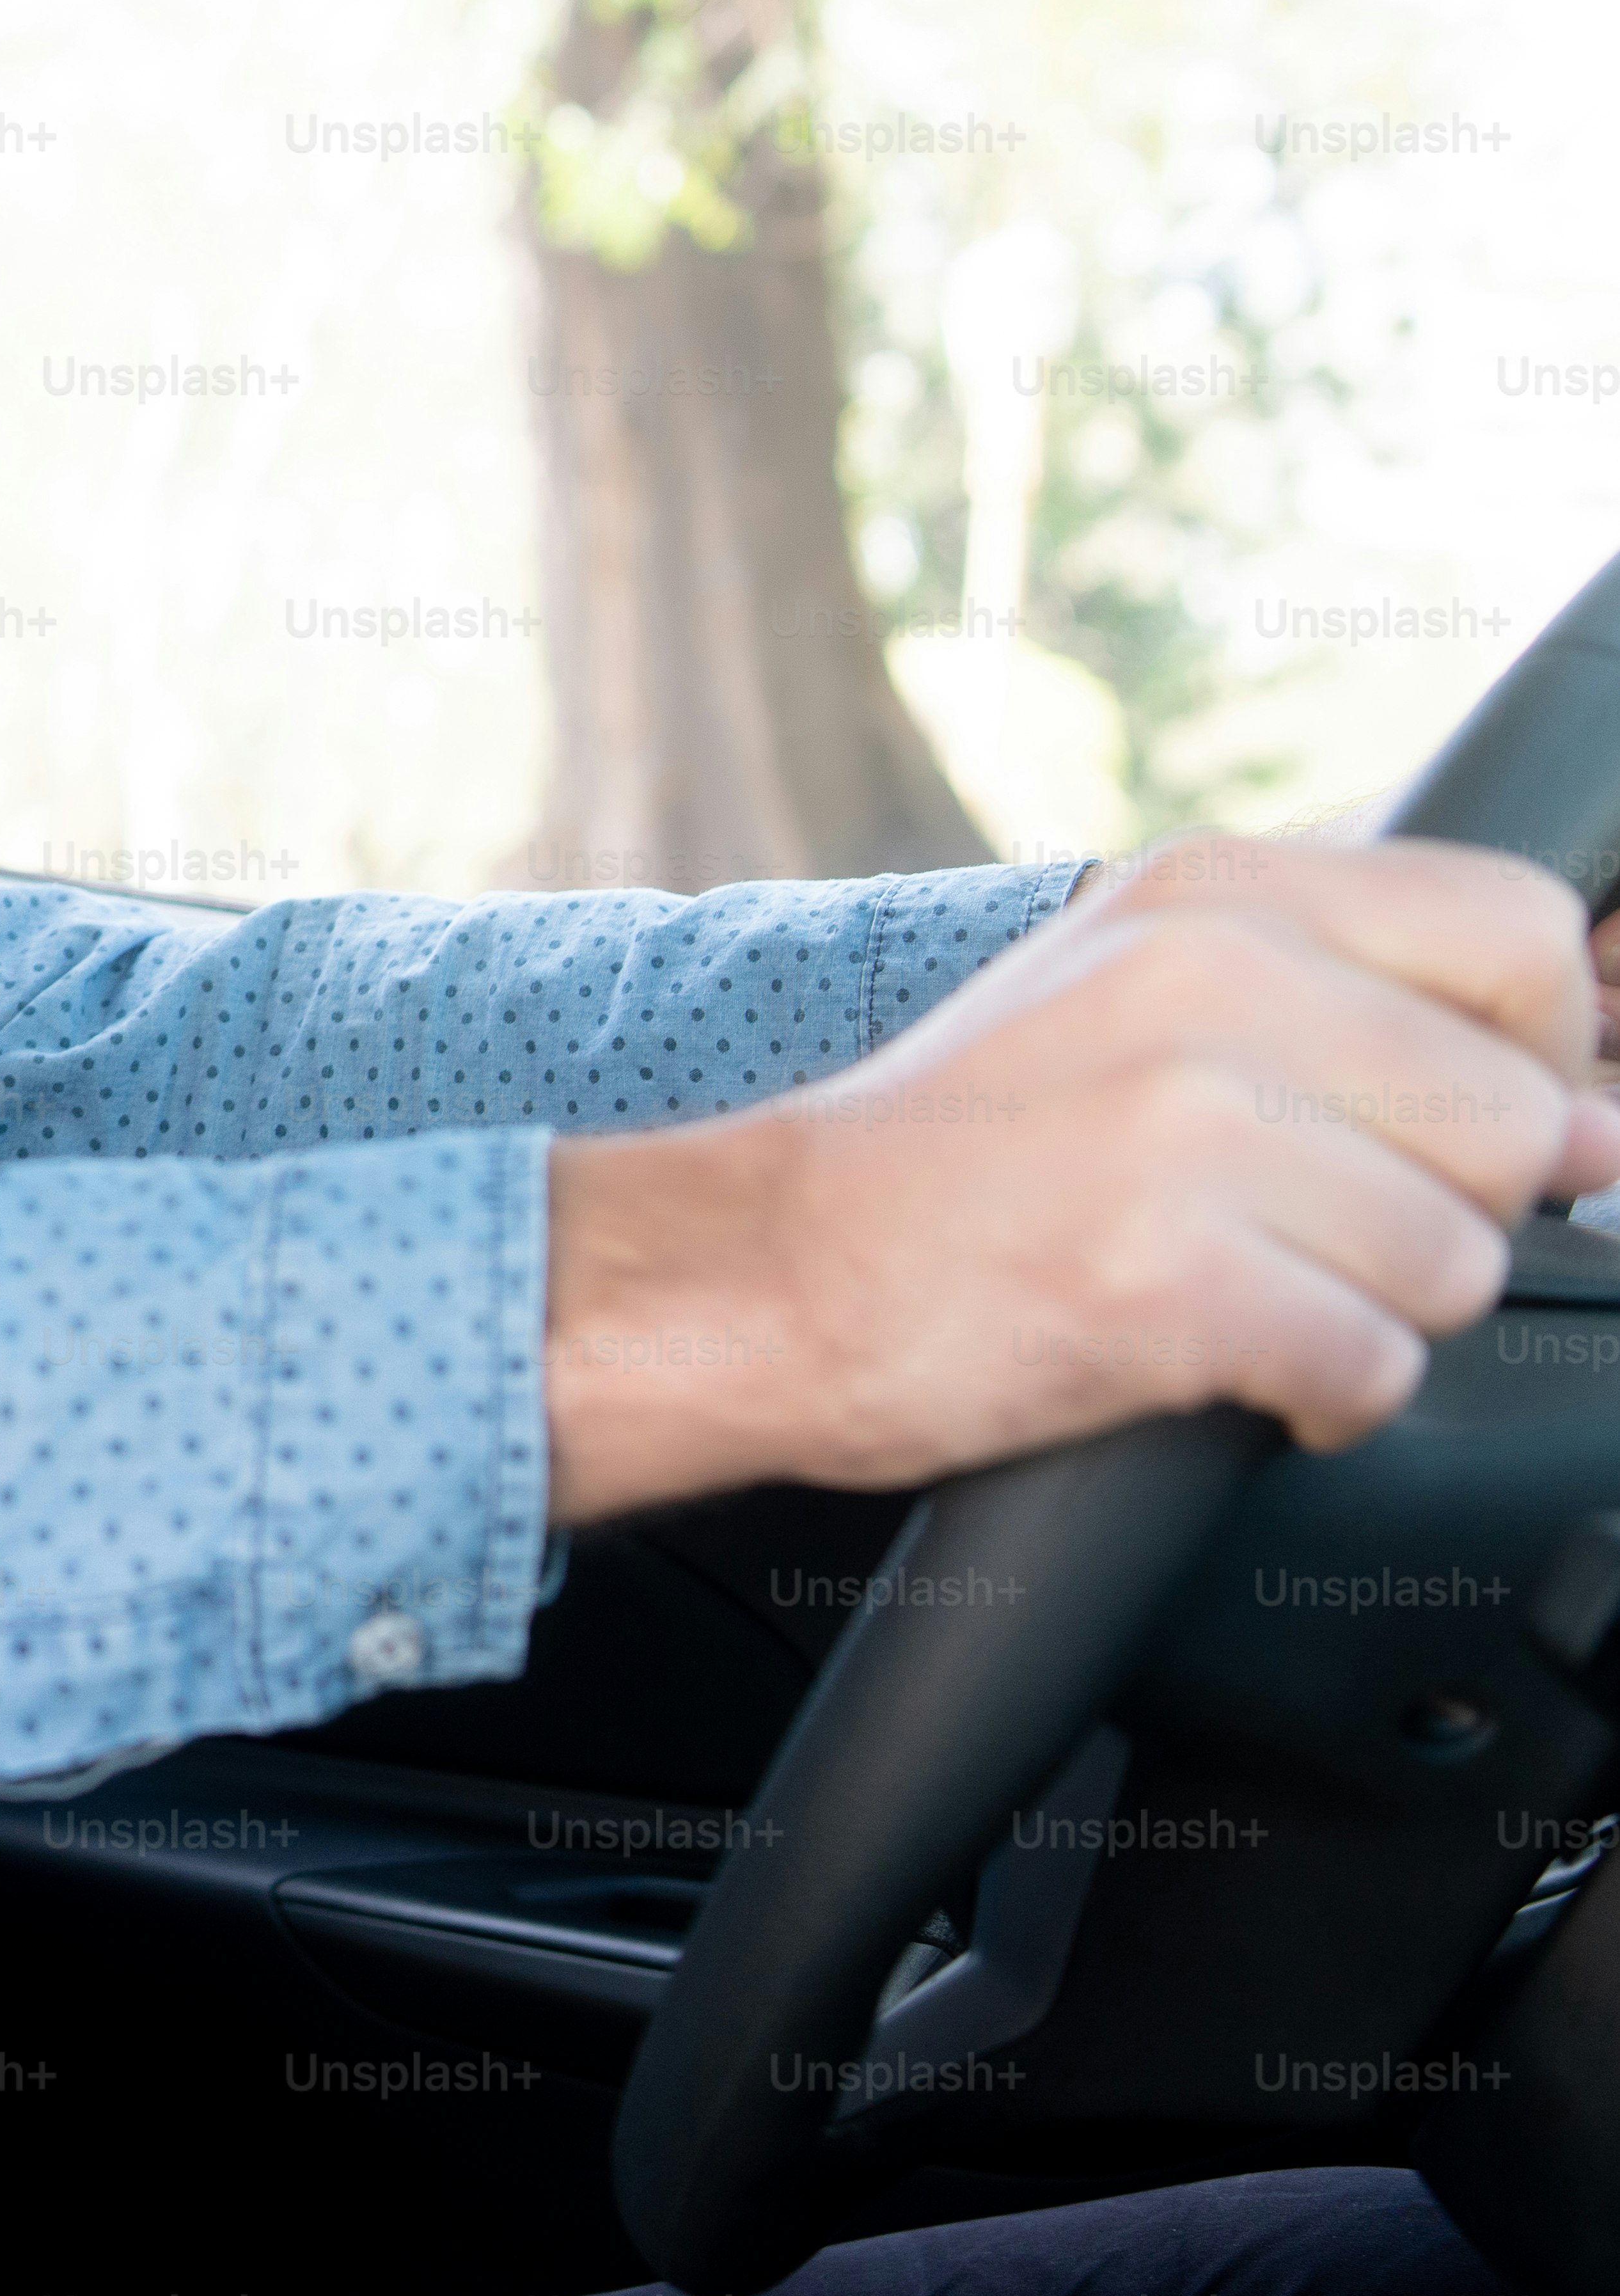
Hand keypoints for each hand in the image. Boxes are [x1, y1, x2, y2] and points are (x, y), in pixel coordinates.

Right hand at [543, 834, 1619, 1522]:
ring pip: (1458, 1259)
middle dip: (1447, 1212)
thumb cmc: (957, 1153)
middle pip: (1516, 1121)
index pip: (1519, 929)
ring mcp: (1186, 1128)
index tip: (1458, 1123)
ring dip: (1376, 1314)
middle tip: (1315, 1233)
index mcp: (1212, 892)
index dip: (1537, 1051)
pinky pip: (1374, 1369)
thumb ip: (1361, 1019)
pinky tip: (1226, 1371)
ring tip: (1247, 1295)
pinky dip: (1320, 1403)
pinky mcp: (1165, 1277)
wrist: (760, 1265)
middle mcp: (1209, 982)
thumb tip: (1603, 1127)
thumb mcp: (1142, 1002)